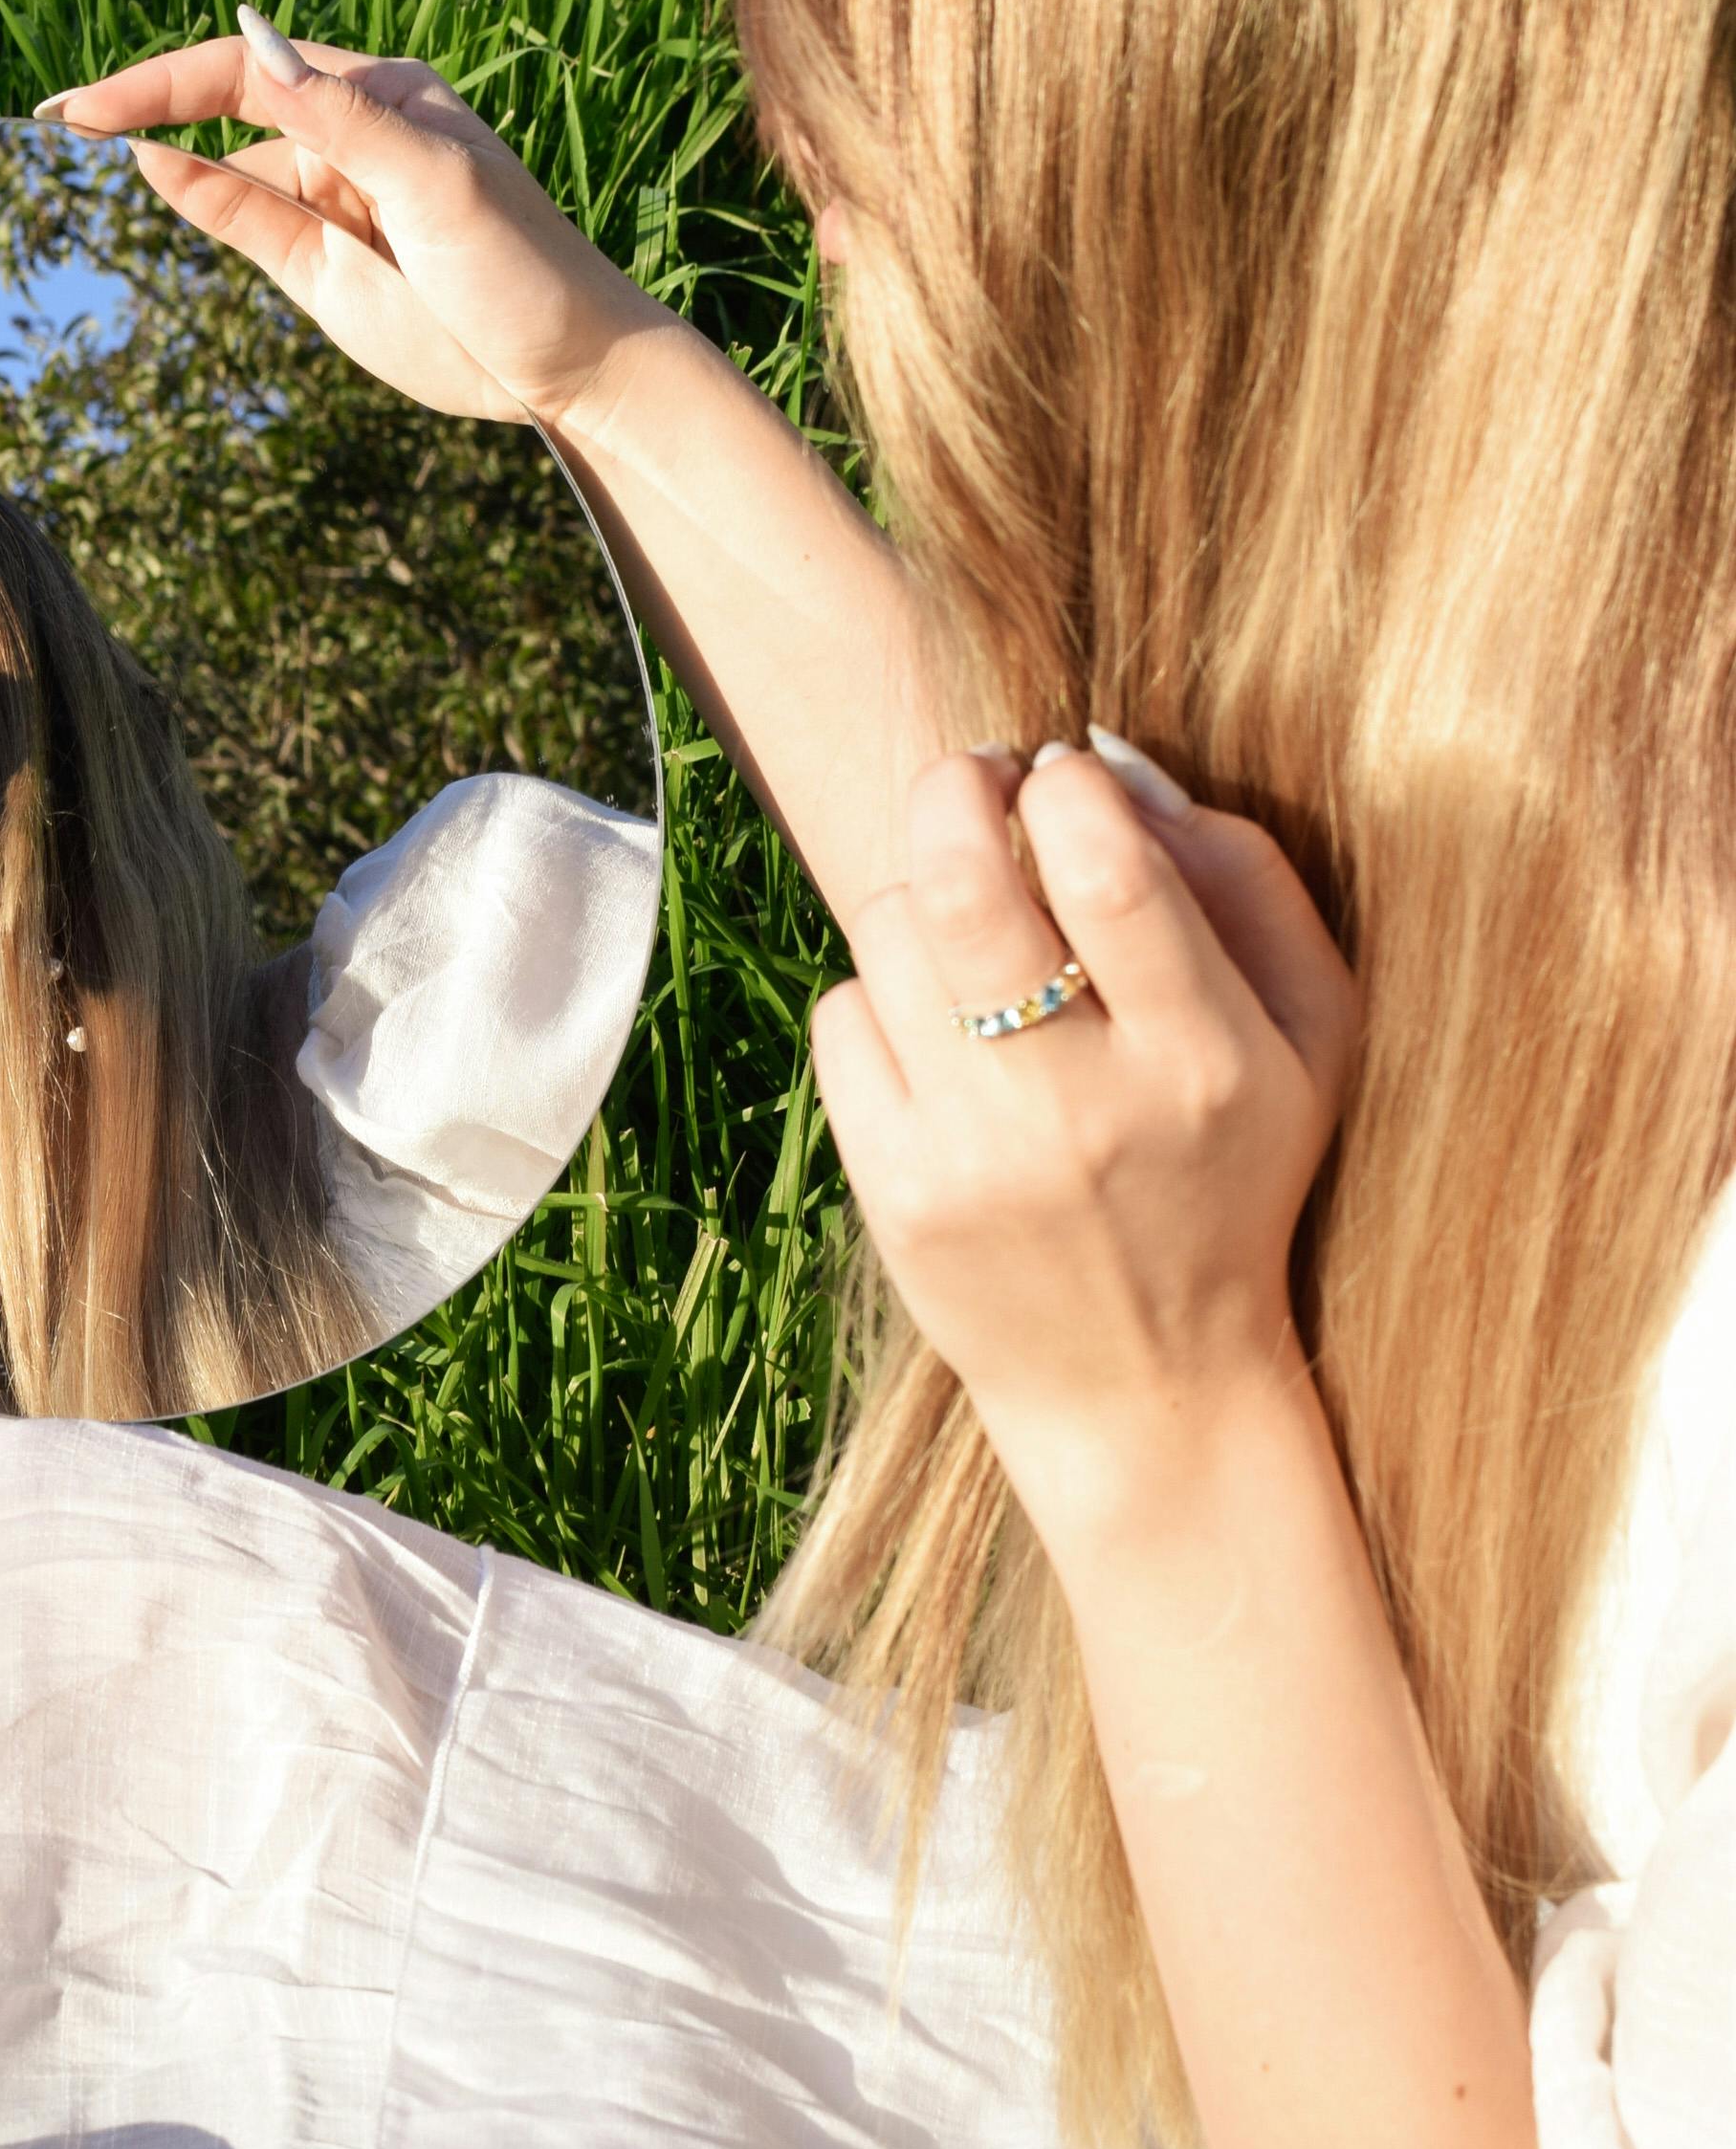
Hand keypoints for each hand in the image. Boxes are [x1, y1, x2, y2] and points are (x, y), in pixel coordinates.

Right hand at [36, 17, 692, 433]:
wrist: (566, 369)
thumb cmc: (522, 264)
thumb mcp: (435, 182)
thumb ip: (338, 119)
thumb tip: (250, 42)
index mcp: (380, 95)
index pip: (248, 68)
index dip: (165, 80)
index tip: (88, 105)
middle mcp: (345, 138)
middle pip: (223, 102)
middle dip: (142, 102)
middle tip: (52, 116)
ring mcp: (327, 203)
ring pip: (220, 166)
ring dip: (154, 150)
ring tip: (65, 148)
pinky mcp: (318, 268)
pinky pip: (240, 221)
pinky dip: (191, 198)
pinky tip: (144, 176)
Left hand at [811, 744, 1359, 1530]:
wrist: (1146, 1385)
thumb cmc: (1232, 1178)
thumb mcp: (1308, 1039)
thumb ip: (1246, 881)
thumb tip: (1114, 763)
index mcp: (1203, 1059)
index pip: (1109, 865)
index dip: (1064, 784)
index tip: (1060, 774)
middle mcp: (1083, 1107)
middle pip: (965, 883)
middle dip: (953, 790)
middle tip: (973, 780)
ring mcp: (975, 1154)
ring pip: (891, 935)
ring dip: (921, 895)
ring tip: (970, 927)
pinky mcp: (895, 1190)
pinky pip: (840, 1018)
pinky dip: (878, 993)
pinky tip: (936, 1030)